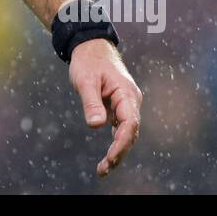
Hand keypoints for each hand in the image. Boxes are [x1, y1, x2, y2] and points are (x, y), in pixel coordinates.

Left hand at [68, 38, 141, 177]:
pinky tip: (108, 157)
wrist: (90, 46)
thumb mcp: (85, 80)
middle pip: (130, 132)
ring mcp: (126, 104)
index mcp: (126, 93)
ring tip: (103, 168)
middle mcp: (131, 100)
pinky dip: (116, 142)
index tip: (109, 159)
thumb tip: (96, 125)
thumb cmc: (88, 61)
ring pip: (127, 132)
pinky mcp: (119, 106)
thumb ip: (91, 102)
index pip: (129, 125)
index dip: (121, 144)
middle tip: (103, 169)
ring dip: (118, 150)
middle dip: (119, 153)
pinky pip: (121, 127)